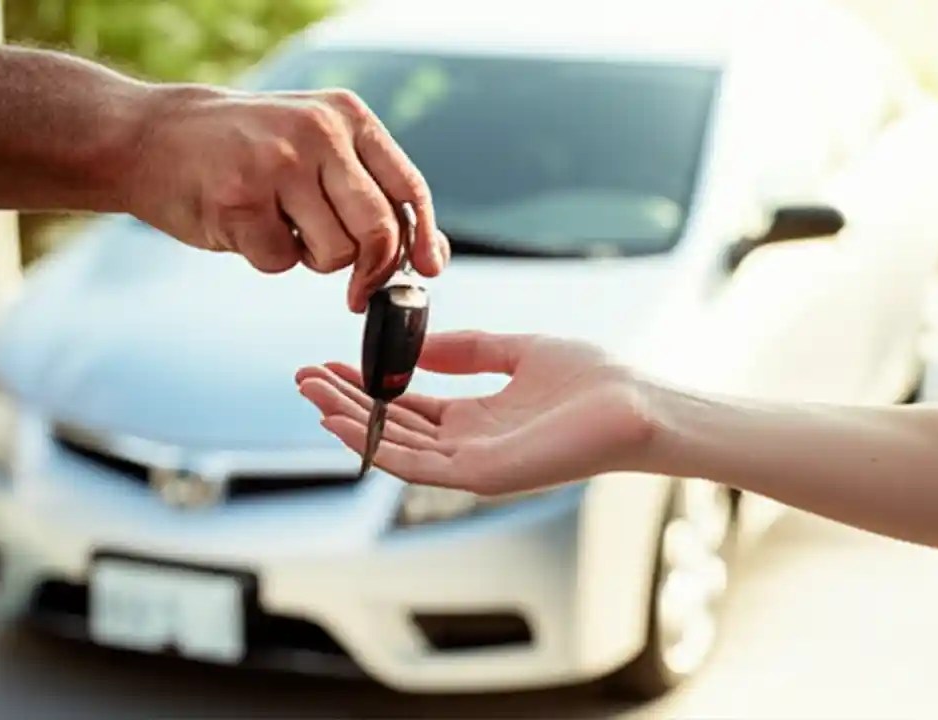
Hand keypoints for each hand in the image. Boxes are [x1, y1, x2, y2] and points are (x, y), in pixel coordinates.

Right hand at [129, 86, 449, 310]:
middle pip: (379, 230)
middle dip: (373, 270)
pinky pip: (282, 262)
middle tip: (357, 291)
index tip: (428, 271)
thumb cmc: (248, 150)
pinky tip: (243, 224)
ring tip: (281, 226)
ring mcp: (278, 164)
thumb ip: (371, 191)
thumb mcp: (317, 146)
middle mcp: (318, 133)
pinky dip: (267, 258)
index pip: (408, 187)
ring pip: (335, 254)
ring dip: (312, 259)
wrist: (152, 136)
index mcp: (347, 115)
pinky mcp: (240, 200)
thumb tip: (432, 256)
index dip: (424, 238)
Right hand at [295, 332, 656, 494]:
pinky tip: (343, 420)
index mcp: (478, 416)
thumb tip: (422, 344)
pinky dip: (376, 444)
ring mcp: (473, 462)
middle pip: (393, 423)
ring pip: (396, 443)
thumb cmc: (592, 381)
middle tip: (302, 377)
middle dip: (346, 400)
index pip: (409, 403)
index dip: (368, 385)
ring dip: (350, 420)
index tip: (330, 363)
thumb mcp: (518, 350)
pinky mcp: (481, 474)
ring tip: (310, 394)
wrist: (634, 405)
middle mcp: (469, 443)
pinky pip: (416, 464)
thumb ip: (469, 349)